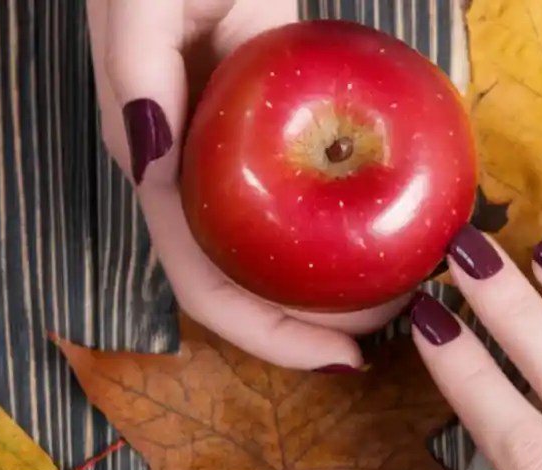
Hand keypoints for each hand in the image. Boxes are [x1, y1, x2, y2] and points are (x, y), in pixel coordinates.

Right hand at [86, 0, 407, 368]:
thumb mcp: (139, 5)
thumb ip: (134, 74)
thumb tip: (150, 171)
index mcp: (157, 169)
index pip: (202, 284)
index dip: (264, 336)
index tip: (340, 361)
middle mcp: (196, 179)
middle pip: (251, 285)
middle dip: (315, 326)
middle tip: (398, 334)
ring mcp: (239, 158)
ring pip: (284, 248)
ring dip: (337, 285)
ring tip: (406, 296)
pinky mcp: (278, 127)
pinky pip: (314, 189)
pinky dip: (353, 215)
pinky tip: (401, 223)